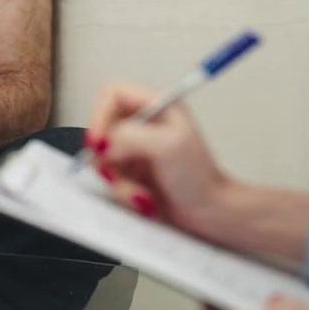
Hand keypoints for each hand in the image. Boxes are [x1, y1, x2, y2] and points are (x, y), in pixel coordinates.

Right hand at [88, 82, 232, 238]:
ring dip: (119, 182)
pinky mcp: (133, 174)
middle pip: (102, 129)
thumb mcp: (167, 146)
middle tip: (119, 172)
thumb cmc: (199, 178)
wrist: (210, 214)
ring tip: (142, 193)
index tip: (98, 143)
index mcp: (156, 105)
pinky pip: (111, 180)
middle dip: (109, 157)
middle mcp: (145, 125)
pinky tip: (145, 200)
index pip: (113, 95)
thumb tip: (101, 143)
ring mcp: (137, 150)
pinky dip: (124, 193)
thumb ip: (129, 137)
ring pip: (103, 159)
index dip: (100, 116)